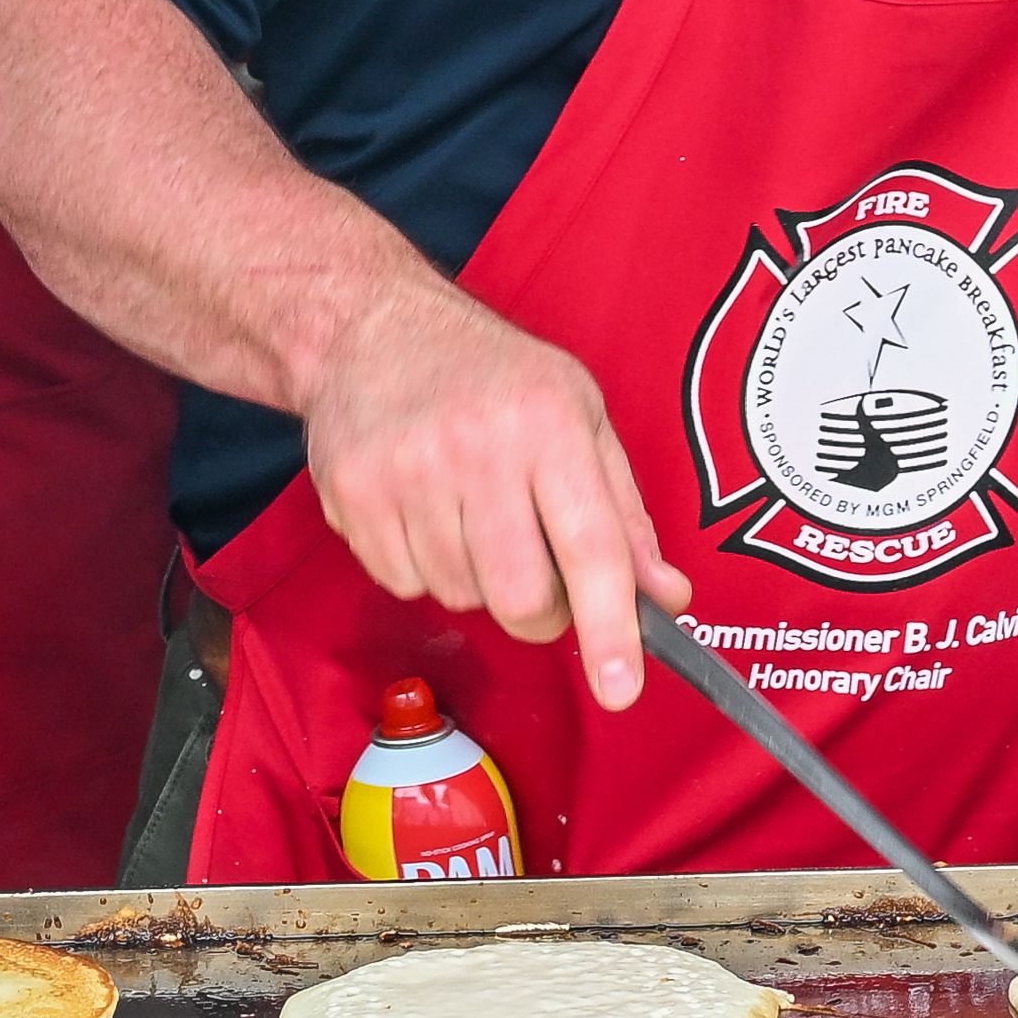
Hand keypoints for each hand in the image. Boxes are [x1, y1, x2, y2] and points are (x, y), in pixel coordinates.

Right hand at [300, 271, 690, 711]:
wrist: (370, 329)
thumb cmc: (491, 373)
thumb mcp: (582, 417)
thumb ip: (625, 515)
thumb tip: (666, 598)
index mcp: (550, 424)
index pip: (591, 547)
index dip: (611, 627)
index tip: (621, 688)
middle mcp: (478, 448)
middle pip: (520, 597)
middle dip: (541, 613)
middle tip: (540, 574)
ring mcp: (407, 474)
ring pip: (461, 597)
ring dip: (478, 580)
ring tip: (472, 512)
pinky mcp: (352, 498)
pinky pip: (404, 584)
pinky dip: (424, 567)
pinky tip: (425, 511)